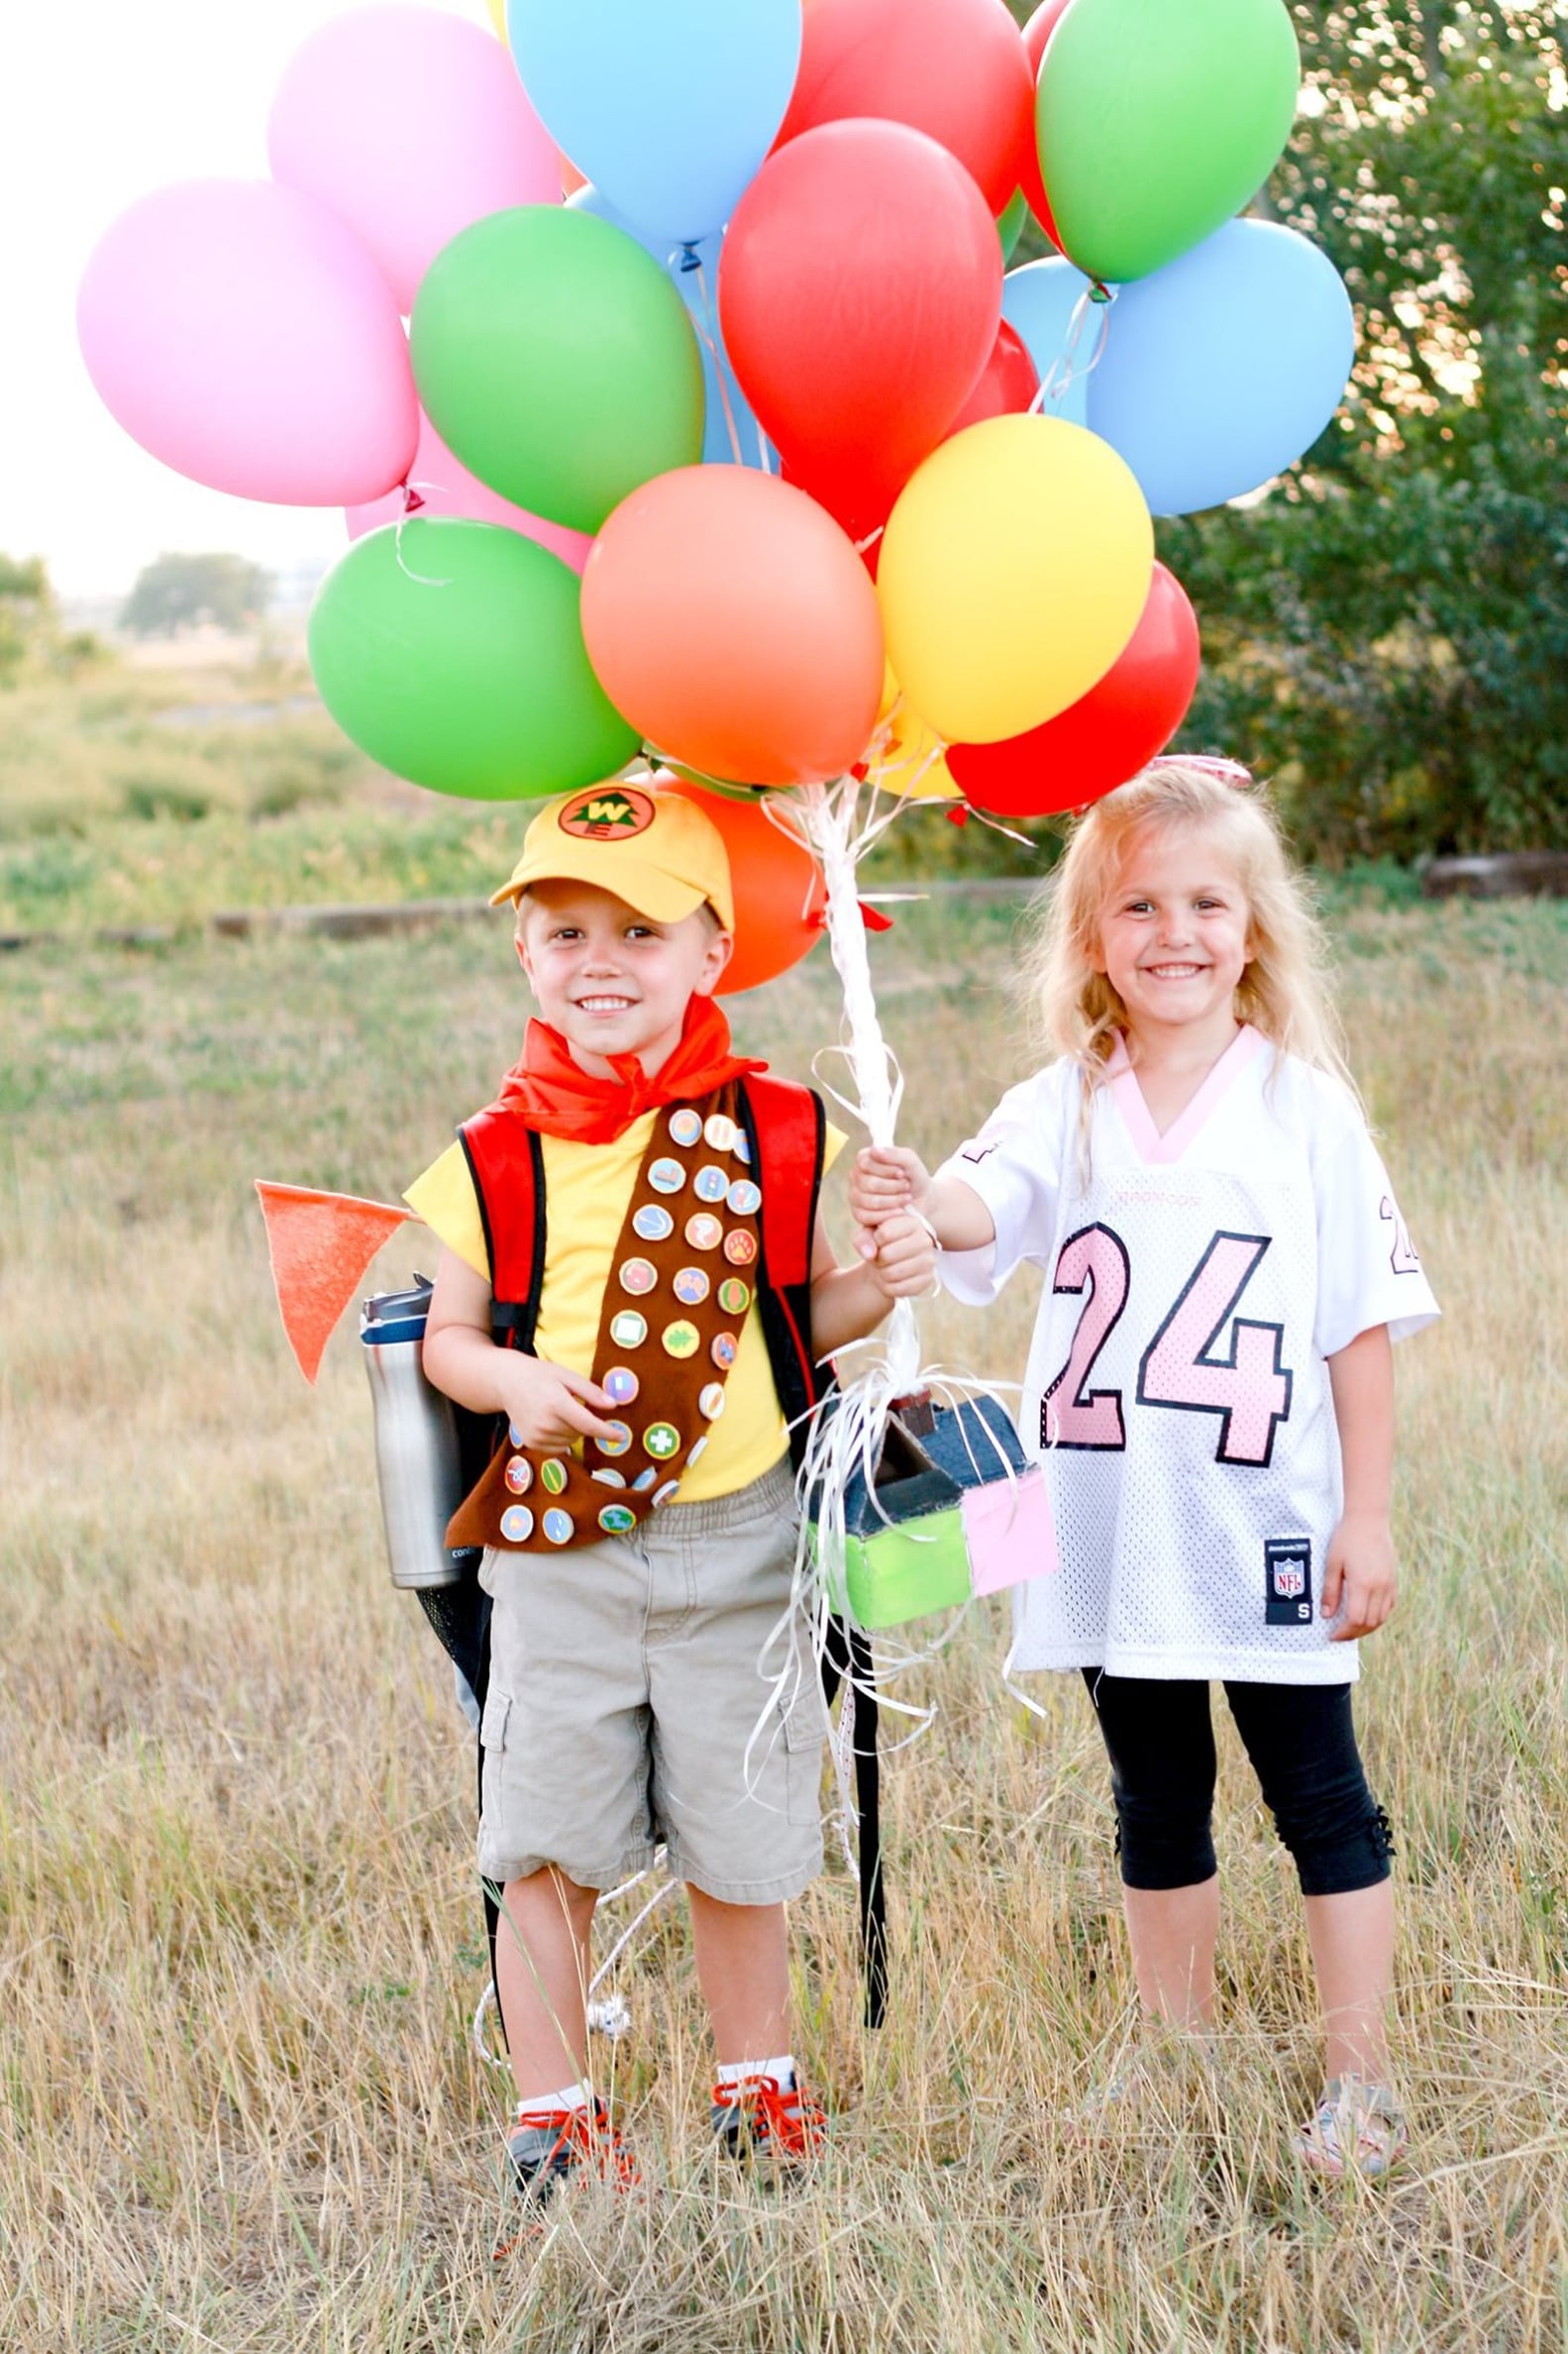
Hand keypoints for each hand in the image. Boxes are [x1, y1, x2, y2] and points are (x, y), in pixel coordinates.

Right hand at [494, 1354, 619, 1451]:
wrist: (507, 1382)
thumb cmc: (540, 1375)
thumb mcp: (567, 1376)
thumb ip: (590, 1392)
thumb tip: (613, 1405)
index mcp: (556, 1403)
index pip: (588, 1425)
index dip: (608, 1432)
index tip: (622, 1437)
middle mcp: (545, 1423)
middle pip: (581, 1432)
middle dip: (584, 1421)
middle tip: (570, 1403)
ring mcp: (536, 1436)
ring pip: (571, 1441)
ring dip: (573, 1430)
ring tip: (557, 1411)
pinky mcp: (531, 1443)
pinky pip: (558, 1448)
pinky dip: (562, 1438)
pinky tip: (551, 1422)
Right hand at [850, 1143, 931, 1261]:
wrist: (922, 1199)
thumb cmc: (914, 1177)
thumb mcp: (910, 1161)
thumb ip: (894, 1154)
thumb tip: (874, 1150)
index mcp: (864, 1160)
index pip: (865, 1163)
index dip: (885, 1169)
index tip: (902, 1173)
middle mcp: (856, 1177)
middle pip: (868, 1183)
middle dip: (892, 1186)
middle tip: (906, 1186)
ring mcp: (855, 1196)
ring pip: (869, 1201)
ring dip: (893, 1200)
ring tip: (907, 1198)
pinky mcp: (859, 1214)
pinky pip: (867, 1217)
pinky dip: (887, 1215)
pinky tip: (900, 1211)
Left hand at [866, 1209, 936, 1300]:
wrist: (891, 1262)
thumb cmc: (880, 1243)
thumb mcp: (868, 1234)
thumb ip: (863, 1239)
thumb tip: (870, 1254)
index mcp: (912, 1223)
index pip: (884, 1234)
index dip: (875, 1240)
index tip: (879, 1240)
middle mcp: (924, 1241)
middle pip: (887, 1255)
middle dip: (878, 1258)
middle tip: (881, 1257)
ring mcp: (928, 1262)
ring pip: (891, 1274)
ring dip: (882, 1273)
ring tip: (886, 1266)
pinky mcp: (926, 1281)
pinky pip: (897, 1289)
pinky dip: (888, 1286)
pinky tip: (892, 1278)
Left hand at [1322, 1510, 1397, 1639]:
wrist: (1369, 1521)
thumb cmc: (1347, 1539)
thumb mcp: (1332, 1564)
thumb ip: (1330, 1591)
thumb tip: (1327, 1615)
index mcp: (1363, 1584)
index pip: (1355, 1619)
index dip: (1343, 1632)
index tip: (1332, 1635)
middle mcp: (1380, 1587)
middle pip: (1369, 1623)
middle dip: (1353, 1633)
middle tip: (1339, 1634)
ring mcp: (1389, 1585)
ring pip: (1381, 1618)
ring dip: (1366, 1627)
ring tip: (1351, 1627)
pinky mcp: (1394, 1581)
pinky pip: (1389, 1607)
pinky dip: (1377, 1616)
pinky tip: (1365, 1614)